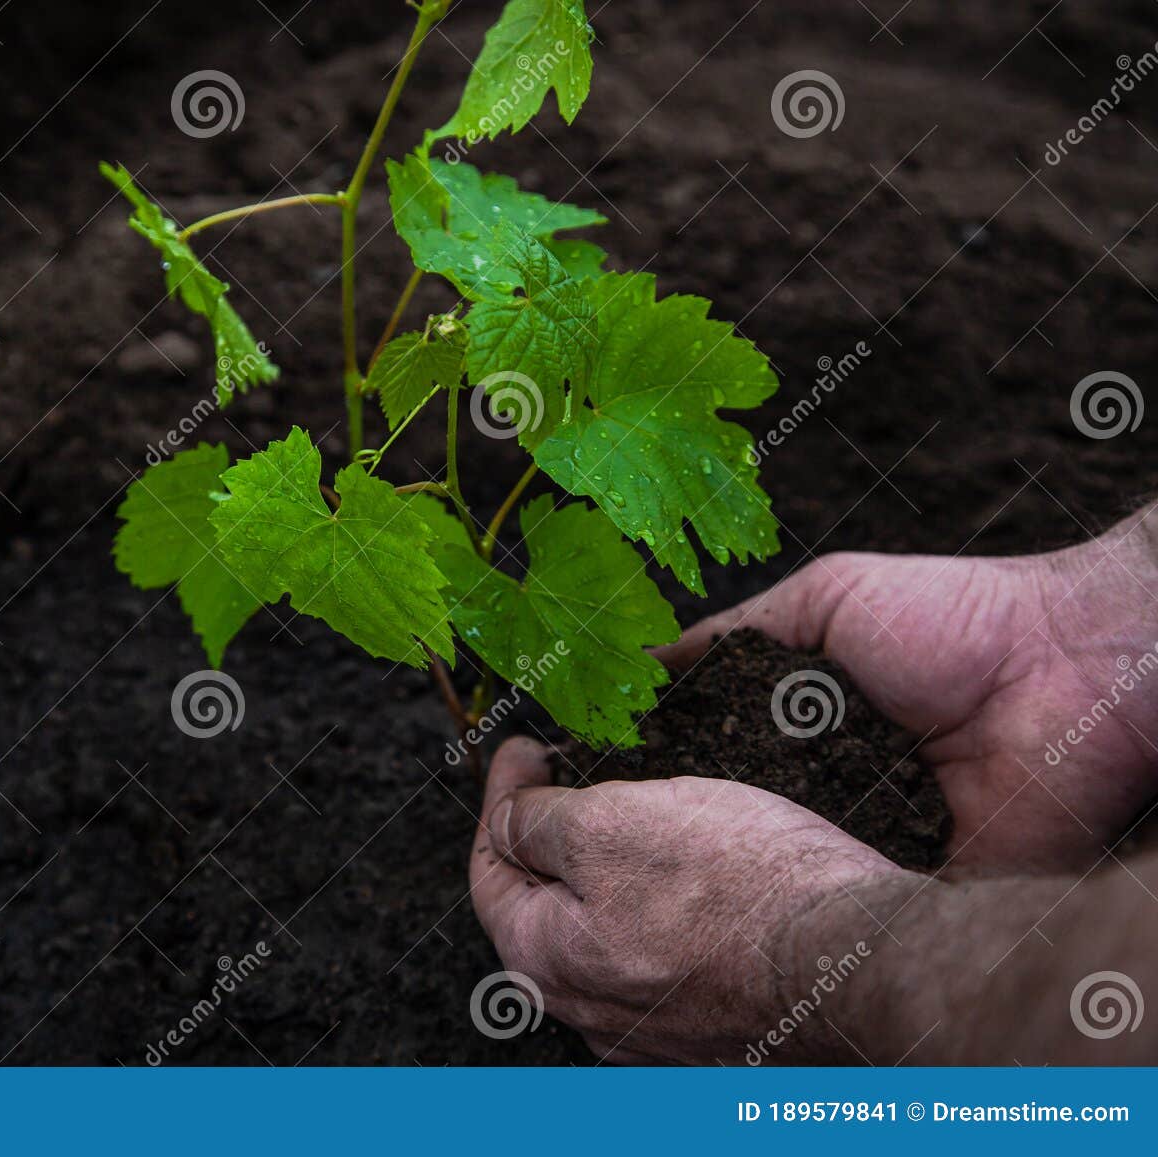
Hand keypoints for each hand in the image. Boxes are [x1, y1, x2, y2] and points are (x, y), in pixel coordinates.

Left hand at [469, 738, 910, 1063]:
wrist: (860, 959)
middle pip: (544, 906)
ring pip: (608, 930)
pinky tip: (696, 867)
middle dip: (550, 834)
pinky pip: (668, 952)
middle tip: (569, 773)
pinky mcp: (716, 1023)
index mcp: (543, 961)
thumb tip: (507, 817)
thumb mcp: (607, 825)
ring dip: (610, 867)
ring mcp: (654, 1027)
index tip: (524, 747)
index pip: (490, 870)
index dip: (501, 795)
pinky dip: (664, 902)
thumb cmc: (735, 889)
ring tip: (635, 810)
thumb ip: (537, 823)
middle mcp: (589, 1011)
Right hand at [659, 513, 1157, 872]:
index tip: (601, 778)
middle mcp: (827, 787)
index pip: (715, 757)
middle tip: (615, 836)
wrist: (1070, 669)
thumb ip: (732, 637)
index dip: (662, 766)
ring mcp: (867, 839)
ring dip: (735, 863)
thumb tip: (641, 658)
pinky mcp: (911, 886)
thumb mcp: (825, 601)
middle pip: (736, 817)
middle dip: (684, 825)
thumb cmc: (953, 619)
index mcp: (804, 726)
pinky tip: (744, 901)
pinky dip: (804, 900)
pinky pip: (842, 903)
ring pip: (777, 864)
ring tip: (659, 876)